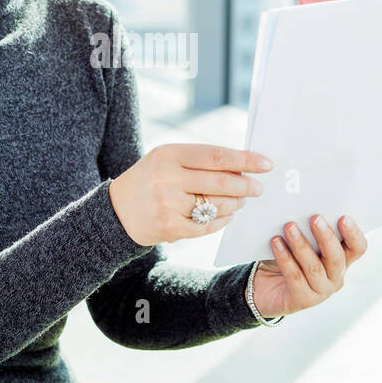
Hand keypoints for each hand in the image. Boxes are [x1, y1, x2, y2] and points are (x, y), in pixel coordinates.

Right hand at [108, 144, 273, 247]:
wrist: (116, 211)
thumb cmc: (149, 179)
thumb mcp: (167, 159)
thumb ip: (199, 160)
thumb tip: (241, 165)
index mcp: (169, 154)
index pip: (216, 156)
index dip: (245, 160)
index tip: (266, 164)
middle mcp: (167, 178)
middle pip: (220, 182)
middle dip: (245, 185)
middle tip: (258, 188)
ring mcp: (168, 205)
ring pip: (216, 206)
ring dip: (235, 204)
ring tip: (241, 201)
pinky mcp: (169, 228)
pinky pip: (206, 226)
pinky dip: (221, 221)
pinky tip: (226, 216)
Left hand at [253, 215, 367, 317]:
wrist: (264, 286)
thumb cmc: (288, 257)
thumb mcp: (302, 242)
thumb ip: (310, 229)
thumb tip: (308, 207)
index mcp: (343, 260)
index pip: (358, 248)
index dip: (353, 234)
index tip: (344, 217)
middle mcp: (335, 277)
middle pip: (336, 258)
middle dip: (326, 237)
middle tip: (314, 218)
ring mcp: (321, 291)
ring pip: (314, 267)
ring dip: (301, 245)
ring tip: (289, 226)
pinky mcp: (302, 300)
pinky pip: (295, 277)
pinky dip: (285, 258)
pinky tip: (276, 243)